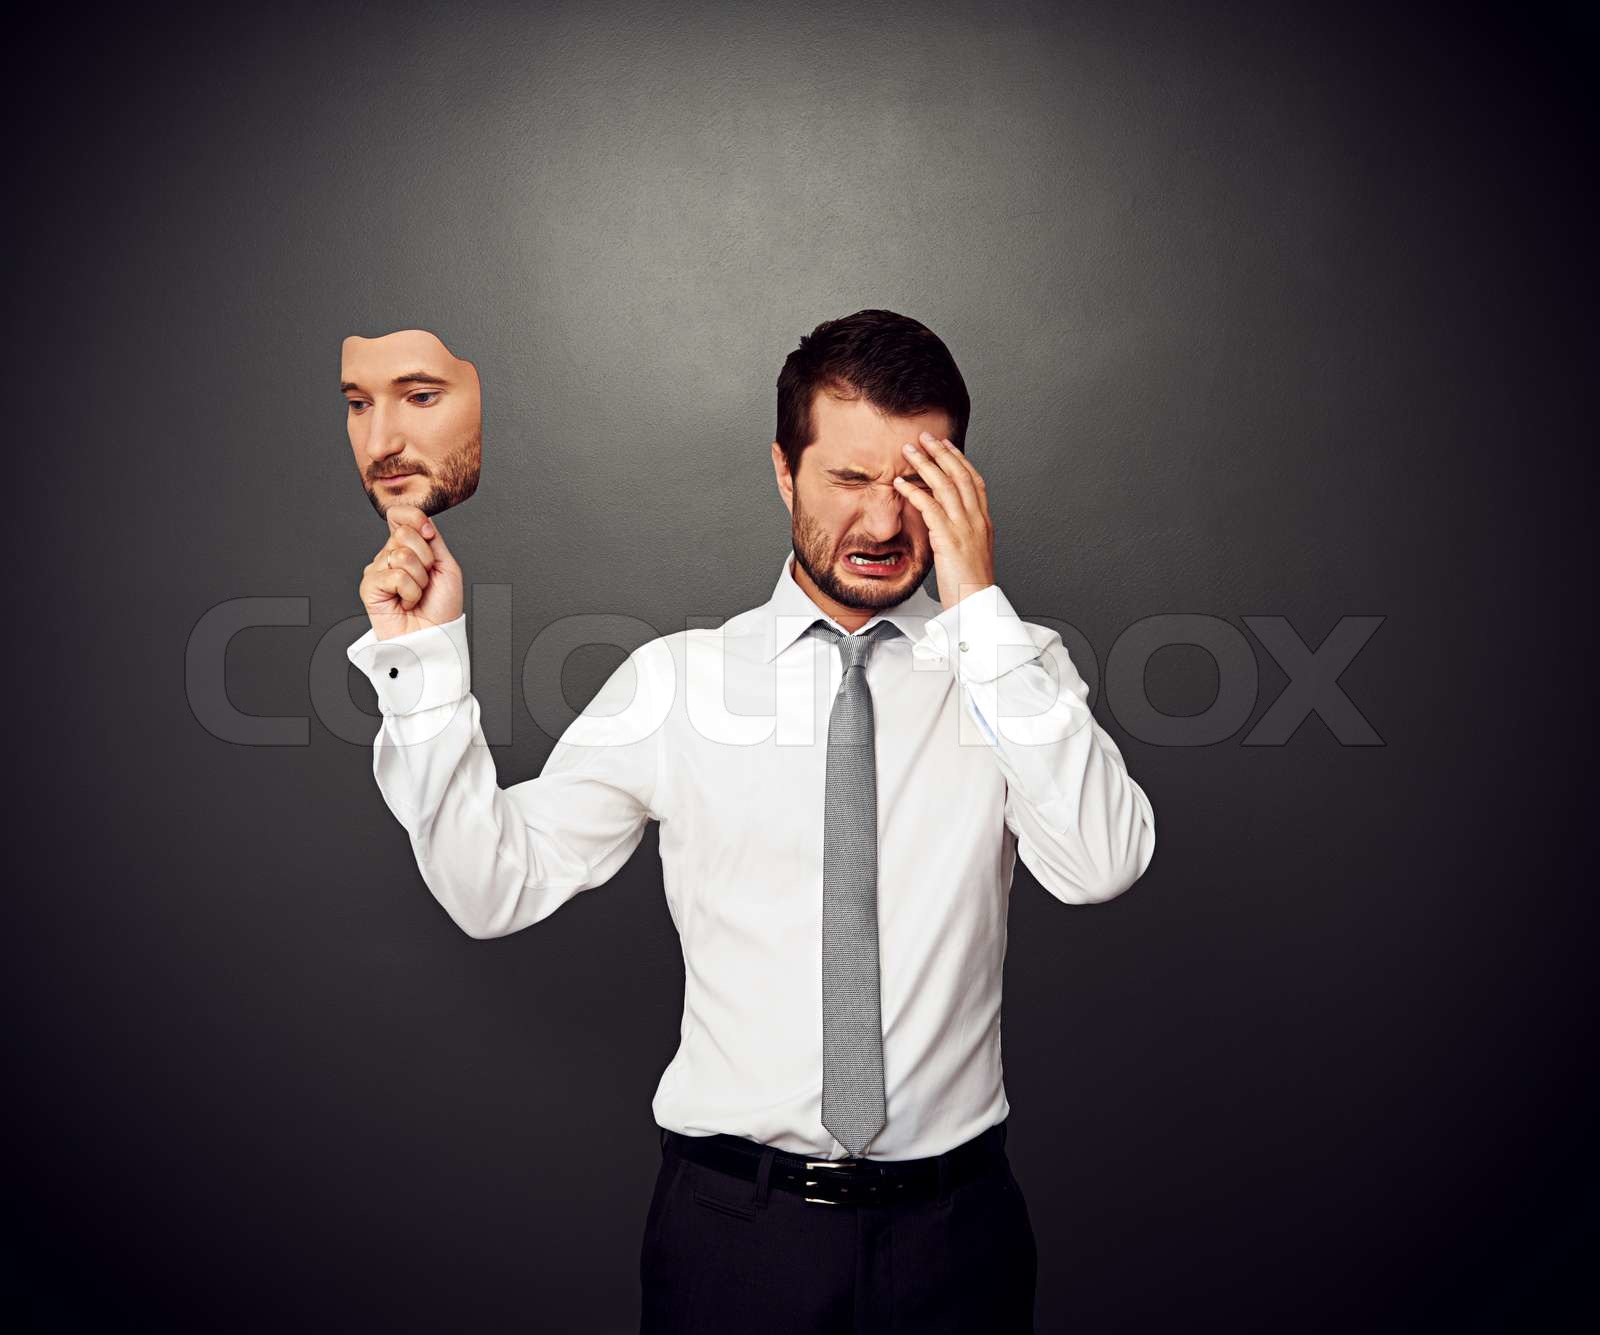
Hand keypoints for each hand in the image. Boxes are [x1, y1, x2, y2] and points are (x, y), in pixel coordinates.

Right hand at [359, 505, 464, 639]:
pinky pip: (395, 576)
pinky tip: (405, 603)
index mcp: (408, 548)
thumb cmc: (441, 607)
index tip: (429, 534)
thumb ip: (432, 540)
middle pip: (403, 533)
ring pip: (401, 555)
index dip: (415, 518)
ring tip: (416, 595)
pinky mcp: (369, 586)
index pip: (400, 515)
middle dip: (425, 559)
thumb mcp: (446, 567)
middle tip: (425, 581)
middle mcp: (390, 555)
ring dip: (419, 580)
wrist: (434, 636)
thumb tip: (421, 520)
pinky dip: (410, 592)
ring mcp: (378, 570)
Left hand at [892, 432, 994, 611]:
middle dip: (942, 452)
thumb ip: (959, 534)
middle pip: (960, 476)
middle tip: (925, 436)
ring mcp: (964, 528)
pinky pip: (930, 508)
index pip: (974, 482)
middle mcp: (977, 521)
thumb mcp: (970, 553)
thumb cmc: (970, 586)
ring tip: (909, 450)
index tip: (947, 445)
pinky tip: (900, 483)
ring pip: (946, 486)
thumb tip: (942, 524)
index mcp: (983, 523)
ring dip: (925, 464)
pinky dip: (914, 492)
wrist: (977, 606)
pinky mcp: (949, 540)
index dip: (960, 460)